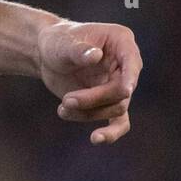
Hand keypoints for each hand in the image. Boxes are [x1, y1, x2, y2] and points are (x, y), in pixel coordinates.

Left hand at [37, 19, 142, 143]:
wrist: (47, 57)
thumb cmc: (58, 42)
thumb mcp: (63, 43)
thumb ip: (78, 50)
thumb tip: (95, 55)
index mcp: (122, 42)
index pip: (132, 63)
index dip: (130, 77)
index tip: (125, 90)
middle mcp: (126, 65)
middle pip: (121, 91)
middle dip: (94, 99)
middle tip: (66, 100)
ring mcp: (119, 86)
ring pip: (115, 109)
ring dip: (88, 112)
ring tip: (62, 107)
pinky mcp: (108, 104)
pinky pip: (117, 123)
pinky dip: (109, 133)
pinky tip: (96, 139)